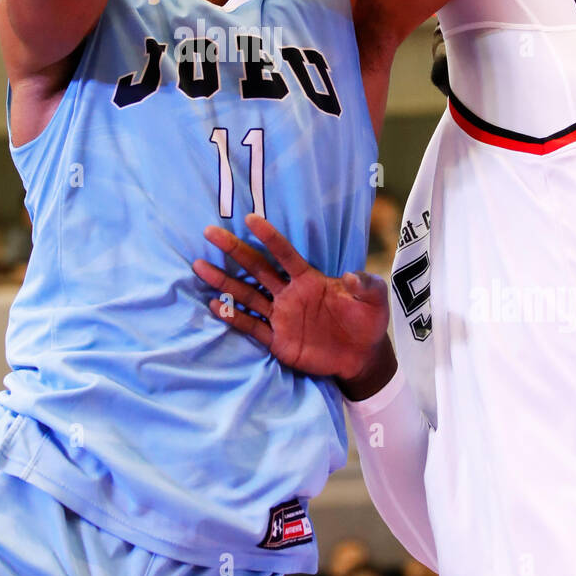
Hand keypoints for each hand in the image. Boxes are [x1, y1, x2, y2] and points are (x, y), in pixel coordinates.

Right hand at [192, 211, 389, 386]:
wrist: (362, 356)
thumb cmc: (368, 321)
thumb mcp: (375, 300)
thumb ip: (366, 285)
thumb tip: (349, 275)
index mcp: (309, 279)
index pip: (285, 253)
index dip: (269, 236)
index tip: (250, 219)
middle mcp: (289, 293)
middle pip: (257, 268)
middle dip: (234, 250)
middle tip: (210, 232)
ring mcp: (281, 315)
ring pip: (247, 294)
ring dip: (224, 281)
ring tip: (200, 266)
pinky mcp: (277, 339)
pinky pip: (251, 326)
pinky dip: (234, 316)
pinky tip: (216, 305)